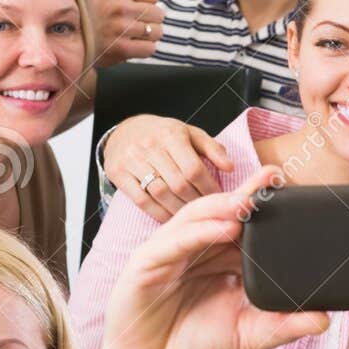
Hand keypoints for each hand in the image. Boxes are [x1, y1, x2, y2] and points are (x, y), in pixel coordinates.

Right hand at [91, 0, 164, 66]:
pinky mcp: (121, 49)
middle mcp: (120, 6)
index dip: (147, 1)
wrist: (71, 37)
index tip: (134, 5)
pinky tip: (134, 44)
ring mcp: (120, 28)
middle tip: (135, 21)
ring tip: (135, 33)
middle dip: (151, 19)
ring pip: (156, 32)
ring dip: (150, 35)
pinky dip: (145, 48)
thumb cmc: (91, 5)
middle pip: (158, 14)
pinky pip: (149, 48)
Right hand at [100, 169, 328, 348]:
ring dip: (223, 207)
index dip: (267, 206)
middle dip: (248, 195)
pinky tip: (222, 228)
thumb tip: (324, 320)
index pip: (248, 225)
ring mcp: (171, 252)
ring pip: (197, 218)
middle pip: (224, 212)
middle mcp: (199, 248)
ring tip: (249, 202)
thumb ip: (283, 326)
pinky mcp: (146, 264)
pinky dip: (197, 233)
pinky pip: (172, 242)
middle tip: (274, 179)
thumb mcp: (248, 337)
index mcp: (224, 258)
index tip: (294, 189)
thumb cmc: (197, 348)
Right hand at [104, 114, 232, 222]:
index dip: (208, 188)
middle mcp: (150, 146)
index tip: (220, 200)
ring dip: (179, 210)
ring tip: (191, 217)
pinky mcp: (118, 173)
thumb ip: (212, 149)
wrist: (125, 130)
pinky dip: (158, 213)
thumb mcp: (190, 134)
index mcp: (171, 134)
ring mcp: (131, 160)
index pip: (194, 168)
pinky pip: (141, 200)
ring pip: (160, 193)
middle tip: (208, 213)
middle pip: (178, 183)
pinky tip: (170, 218)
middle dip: (196, 201)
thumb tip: (230, 167)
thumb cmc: (164, 135)